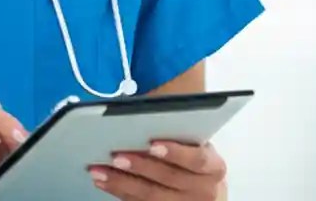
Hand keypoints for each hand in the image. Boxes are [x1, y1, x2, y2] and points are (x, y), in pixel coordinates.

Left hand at [87, 140, 226, 199]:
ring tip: (100, 170)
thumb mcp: (196, 146)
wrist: (204, 190)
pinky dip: (120, 193)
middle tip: (116, 156)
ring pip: (152, 197)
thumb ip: (180, 136)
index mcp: (214, 168)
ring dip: (122, 182)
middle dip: (140, 167)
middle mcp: (205, 191)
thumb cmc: (195, 162)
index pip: (197, 160)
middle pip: (169, 179)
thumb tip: (142, 123)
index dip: (176, 152)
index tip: (153, 144)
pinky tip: (105, 182)